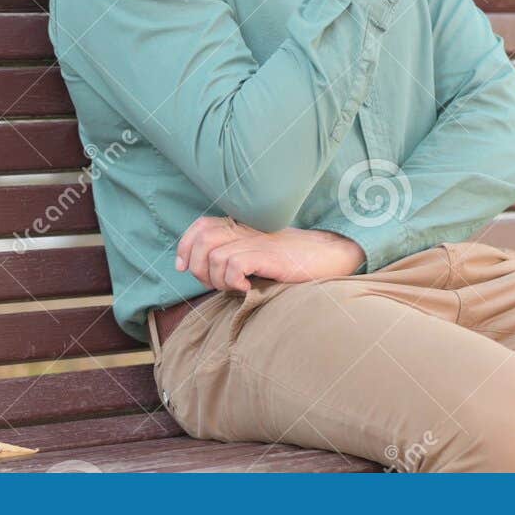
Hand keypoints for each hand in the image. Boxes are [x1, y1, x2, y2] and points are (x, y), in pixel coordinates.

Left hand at [174, 217, 365, 291]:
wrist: (331, 255)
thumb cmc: (296, 259)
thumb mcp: (261, 251)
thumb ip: (235, 252)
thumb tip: (203, 269)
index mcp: (243, 226)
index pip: (201, 226)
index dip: (185, 246)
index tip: (183, 266)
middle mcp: (247, 230)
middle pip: (202, 240)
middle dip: (196, 267)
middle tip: (213, 284)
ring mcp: (258, 241)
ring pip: (214, 256)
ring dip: (217, 279)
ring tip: (234, 287)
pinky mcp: (269, 255)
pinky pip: (234, 265)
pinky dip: (232, 281)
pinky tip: (246, 288)